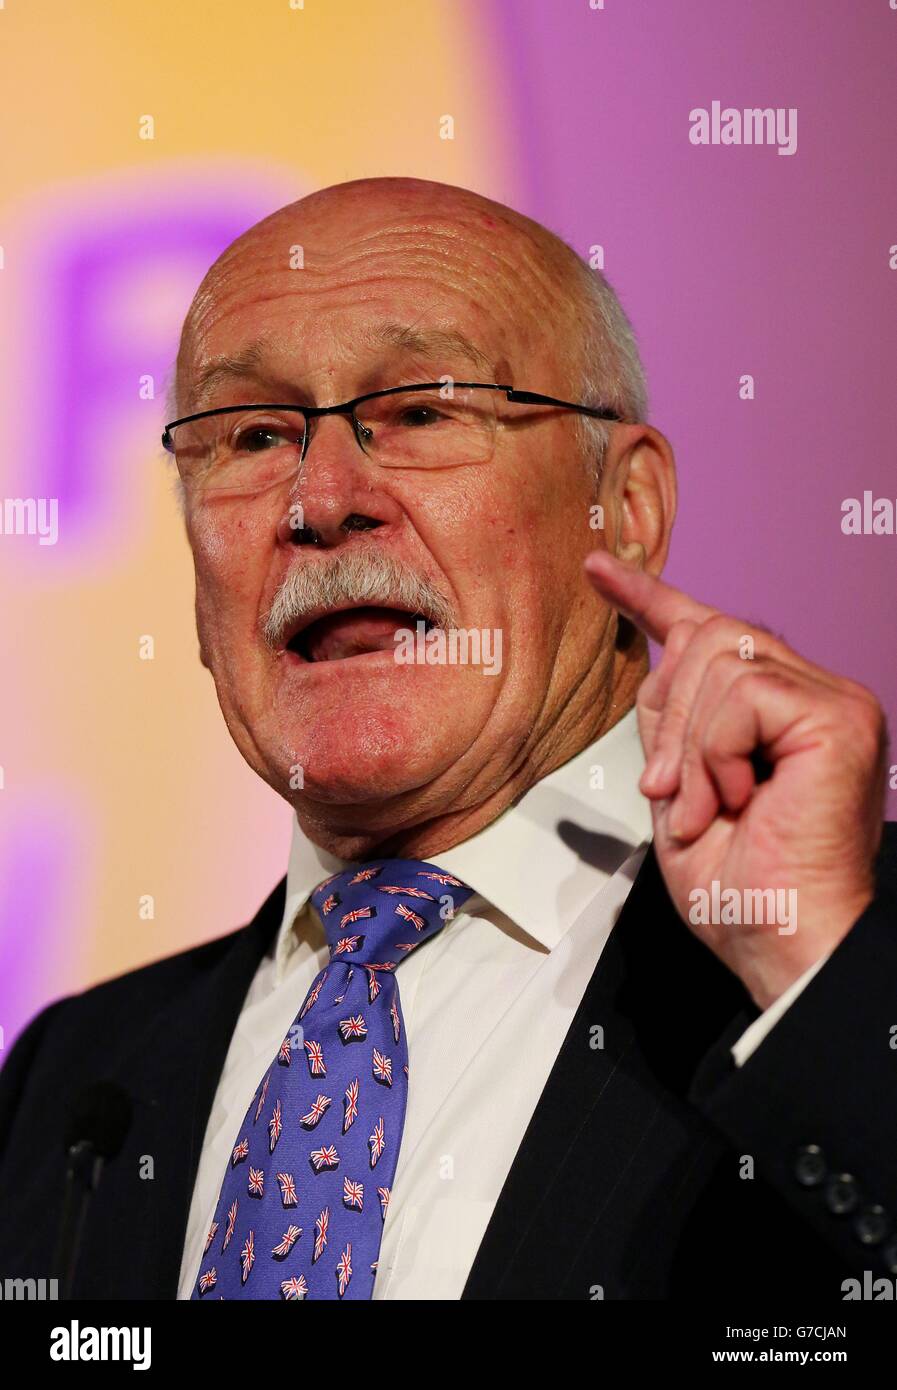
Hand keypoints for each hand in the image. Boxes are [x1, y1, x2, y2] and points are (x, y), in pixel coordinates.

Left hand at [585, 551, 887, 1008]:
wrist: (779, 943)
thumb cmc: (738, 888)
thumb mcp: (680, 790)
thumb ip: (673, 723)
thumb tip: (653, 659)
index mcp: (778, 711)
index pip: (711, 629)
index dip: (649, 597)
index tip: (598, 571)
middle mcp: (813, 694)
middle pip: (708, 635)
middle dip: (668, 715)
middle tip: (666, 792)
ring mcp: (833, 702)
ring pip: (720, 657)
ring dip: (689, 747)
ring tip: (706, 810)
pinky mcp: (839, 718)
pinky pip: (742, 695)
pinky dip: (714, 752)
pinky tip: (736, 801)